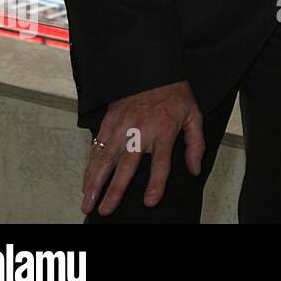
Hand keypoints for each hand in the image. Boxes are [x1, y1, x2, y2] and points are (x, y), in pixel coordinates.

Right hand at [83, 81, 203, 215]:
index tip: (149, 202)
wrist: (152, 70)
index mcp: (163, 132)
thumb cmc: (174, 95)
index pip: (160, 164)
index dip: (155, 184)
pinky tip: (86, 182)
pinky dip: (90, 166)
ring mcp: (121, 127)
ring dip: (95, 182)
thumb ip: (195, 144)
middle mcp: (140, 132)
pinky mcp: (108, 122)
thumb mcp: (194, 115)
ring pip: (105, 160)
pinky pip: (97, 148)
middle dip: (114, 190)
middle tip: (105, 210)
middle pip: (126, 166)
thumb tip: (195, 169)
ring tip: (87, 202)